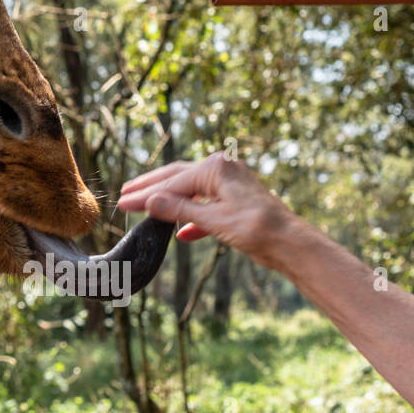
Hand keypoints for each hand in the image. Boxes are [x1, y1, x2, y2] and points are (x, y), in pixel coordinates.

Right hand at [117, 152, 301, 268]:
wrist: (291, 244)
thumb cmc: (256, 228)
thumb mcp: (212, 220)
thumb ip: (178, 209)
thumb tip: (149, 201)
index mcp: (215, 168)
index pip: (171, 182)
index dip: (145, 194)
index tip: (123, 203)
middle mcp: (222, 170)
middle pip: (177, 178)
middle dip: (151, 188)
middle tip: (125, 194)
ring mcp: (228, 185)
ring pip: (190, 191)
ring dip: (168, 201)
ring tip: (145, 206)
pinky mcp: (234, 202)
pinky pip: (205, 205)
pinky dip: (191, 218)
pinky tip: (180, 233)